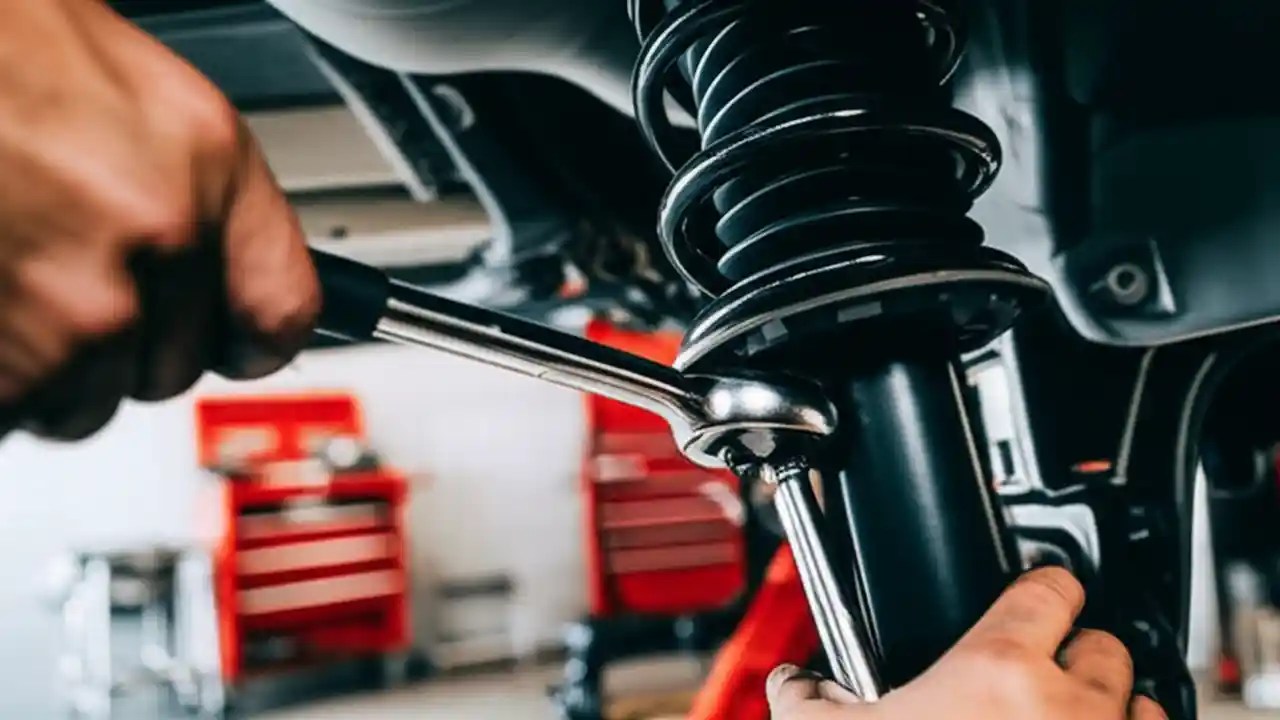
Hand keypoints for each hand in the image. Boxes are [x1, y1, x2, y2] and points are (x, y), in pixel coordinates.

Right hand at [0, 0, 317, 437]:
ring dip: (47, 368)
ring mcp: (82, 301)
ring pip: (87, 397)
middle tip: (66, 290)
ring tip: (8, 284)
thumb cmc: (4, 48)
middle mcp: (161, 232)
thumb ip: (191, 189)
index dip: (253, 341)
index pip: (282, 308)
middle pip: (174, 363)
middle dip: (123, 346)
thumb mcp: (133, 96)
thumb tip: (220, 261)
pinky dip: (0, 380)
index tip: (235, 347)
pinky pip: (16, 406)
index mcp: (208, 158)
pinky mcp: (8, 358)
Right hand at [767, 567, 1168, 718]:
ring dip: (1113, 707)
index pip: (1051, 587)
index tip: (1035, 596)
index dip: (1041, 587)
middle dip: (1074, 655)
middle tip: (1036, 679)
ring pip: (1141, 701)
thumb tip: (792, 683)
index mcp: (1000, 670)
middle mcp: (1070, 705)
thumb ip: (805, 701)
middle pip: (1105, 644)